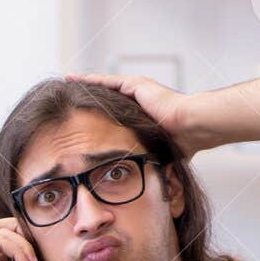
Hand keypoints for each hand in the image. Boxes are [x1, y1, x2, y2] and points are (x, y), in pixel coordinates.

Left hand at [65, 73, 206, 157]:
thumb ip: (153, 161)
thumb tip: (151, 182)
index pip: (117, 112)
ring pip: (104, 86)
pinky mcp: (135, 85)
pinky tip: (74, 78)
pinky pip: (106, 81)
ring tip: (67, 81)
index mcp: (145, 113)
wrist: (192, 127)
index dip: (101, 114)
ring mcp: (138, 90)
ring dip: (86, 84)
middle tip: (69, 97)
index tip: (85, 118)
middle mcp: (140, 99)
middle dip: (90, 97)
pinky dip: (90, 80)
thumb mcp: (161, 153)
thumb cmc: (184, 142)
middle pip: (108, 96)